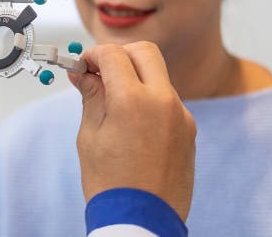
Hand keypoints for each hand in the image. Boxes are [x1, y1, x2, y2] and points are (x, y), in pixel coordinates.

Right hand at [68, 41, 195, 221]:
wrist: (143, 223)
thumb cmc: (112, 185)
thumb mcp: (90, 136)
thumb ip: (91, 97)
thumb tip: (83, 74)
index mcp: (133, 101)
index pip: (113, 54)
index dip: (93, 55)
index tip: (83, 66)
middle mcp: (163, 102)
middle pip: (144, 52)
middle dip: (120, 54)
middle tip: (101, 71)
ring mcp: (181, 116)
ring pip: (158, 76)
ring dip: (136, 77)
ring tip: (113, 103)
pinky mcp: (189, 130)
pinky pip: (168, 101)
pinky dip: (149, 100)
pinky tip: (132, 123)